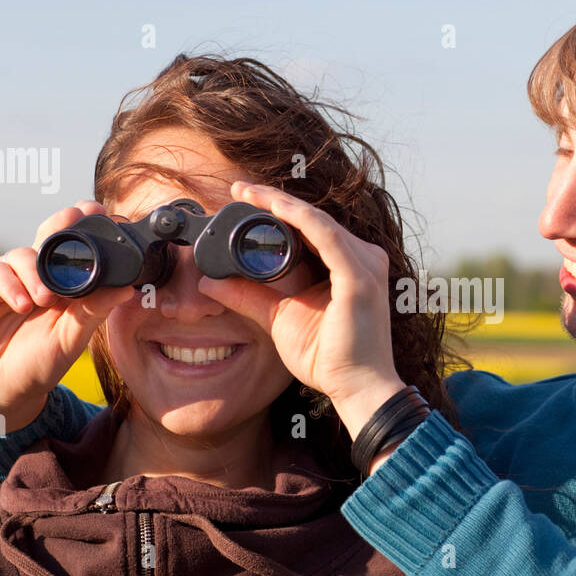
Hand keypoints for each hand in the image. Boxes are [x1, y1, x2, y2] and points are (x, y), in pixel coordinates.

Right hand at [0, 201, 134, 433]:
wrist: (2, 392)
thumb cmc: (39, 364)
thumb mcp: (72, 338)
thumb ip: (95, 311)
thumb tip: (127, 288)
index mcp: (62, 283)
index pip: (73, 247)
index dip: (83, 225)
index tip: (98, 211)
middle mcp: (34, 276)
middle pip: (45, 237)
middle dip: (60, 224)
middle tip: (73, 218)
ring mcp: (5, 281)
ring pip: (20, 255)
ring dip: (36, 271)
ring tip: (46, 299)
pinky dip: (9, 284)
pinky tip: (22, 304)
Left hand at [197, 182, 406, 438]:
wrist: (356, 387)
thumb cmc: (328, 357)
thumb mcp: (278, 317)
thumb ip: (249, 296)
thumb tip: (211, 282)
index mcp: (346, 265)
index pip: (310, 227)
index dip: (277, 210)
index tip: (241, 197)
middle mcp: (361, 258)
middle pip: (313, 218)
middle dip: (274, 200)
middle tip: (238, 187)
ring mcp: (364, 265)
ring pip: (317, 220)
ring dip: (282, 203)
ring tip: (249, 191)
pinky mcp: (360, 276)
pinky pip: (326, 236)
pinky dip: (299, 218)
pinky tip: (275, 207)